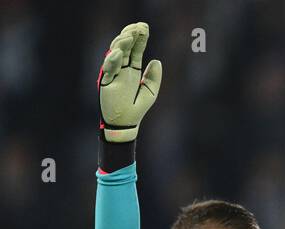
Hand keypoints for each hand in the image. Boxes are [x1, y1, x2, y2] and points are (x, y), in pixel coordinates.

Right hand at [98, 22, 161, 142]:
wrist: (126, 123)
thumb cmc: (137, 107)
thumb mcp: (151, 91)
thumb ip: (154, 77)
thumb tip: (157, 60)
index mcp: (132, 70)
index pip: (135, 51)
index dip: (140, 39)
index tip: (145, 28)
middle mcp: (121, 69)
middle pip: (125, 48)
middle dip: (131, 36)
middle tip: (139, 26)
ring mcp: (112, 74)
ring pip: (115, 53)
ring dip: (122, 44)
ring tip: (130, 35)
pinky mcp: (105, 81)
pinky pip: (108, 68)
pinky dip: (112, 60)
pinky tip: (118, 52)